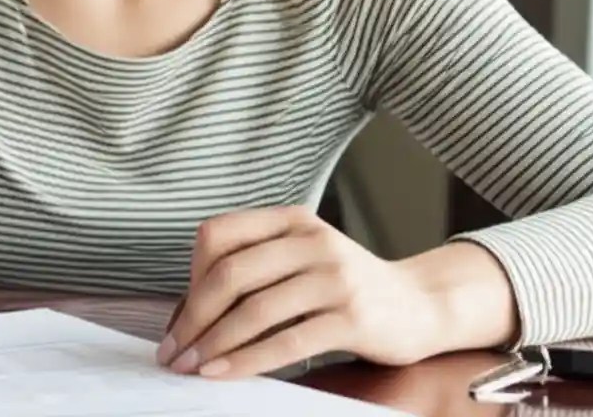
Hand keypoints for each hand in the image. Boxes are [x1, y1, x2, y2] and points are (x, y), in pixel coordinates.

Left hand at [158, 206, 440, 378]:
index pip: (218, 235)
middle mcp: (312, 241)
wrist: (418, 304)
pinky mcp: (351, 317)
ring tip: (191, 367)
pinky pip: (287, 342)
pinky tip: (224, 373)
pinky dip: (247, 360)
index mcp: (291, 220)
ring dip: (214, 344)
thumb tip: (184, 315)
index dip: (190, 276)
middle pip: (230, 273)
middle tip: (173, 352)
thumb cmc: (346, 286)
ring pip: (255, 310)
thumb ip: (254, 272)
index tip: (181, 315)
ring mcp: (334, 277)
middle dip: (193, 317)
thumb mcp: (301, 260)